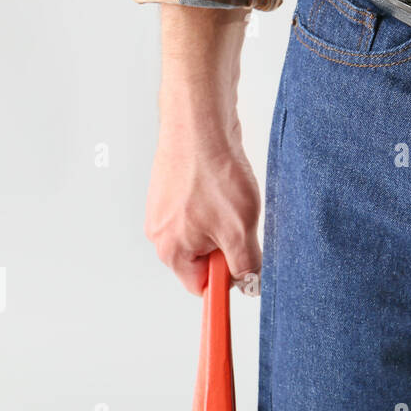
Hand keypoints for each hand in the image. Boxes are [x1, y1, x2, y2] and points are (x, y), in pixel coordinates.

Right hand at [145, 112, 260, 295]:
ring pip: (205, 229)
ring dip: (225, 221)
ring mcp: (165, 208)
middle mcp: (161, 232)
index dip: (226, 278)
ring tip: (232, 198)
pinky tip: (225, 183)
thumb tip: (249, 282)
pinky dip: (218, 200)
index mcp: (170, 250)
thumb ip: (244, 264)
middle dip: (227, 244)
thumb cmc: (212, 174)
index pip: (200, 285)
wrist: (200, 124)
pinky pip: (202, 207)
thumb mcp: (239, 230)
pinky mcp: (173, 188)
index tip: (245, 265)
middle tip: (240, 222)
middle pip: (202, 257)